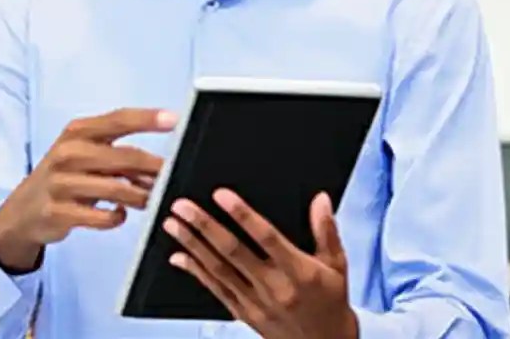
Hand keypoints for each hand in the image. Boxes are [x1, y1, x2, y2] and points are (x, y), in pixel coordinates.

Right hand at [0, 108, 175, 271]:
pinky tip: (119, 214)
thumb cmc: (63, 177)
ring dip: (141, 196)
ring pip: (117, 189)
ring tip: (151, 201)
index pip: (118, 119)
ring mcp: (61, 182)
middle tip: (174, 175)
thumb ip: (120, 158)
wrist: (23, 210)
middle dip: (154, 167)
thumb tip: (162, 166)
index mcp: (77, 132)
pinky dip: (117, 216)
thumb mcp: (84, 156)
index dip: (148, 119)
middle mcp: (68, 153)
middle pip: (124, 157)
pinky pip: (102, 216)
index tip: (175, 119)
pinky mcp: (59, 211)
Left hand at [163, 189, 357, 338]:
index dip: (242, 215)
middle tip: (182, 206)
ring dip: (192, 245)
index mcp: (299, 271)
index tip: (221, 196)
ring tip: (172, 224)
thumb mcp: (337, 265)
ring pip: (218, 269)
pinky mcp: (244, 314)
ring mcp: (256, 302)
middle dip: (204, 226)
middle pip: (233, 251)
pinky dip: (195, 272)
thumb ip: (326, 230)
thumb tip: (320, 199)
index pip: (266, 237)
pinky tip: (179, 257)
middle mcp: (274, 286)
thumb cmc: (332, 302)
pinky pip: (216, 290)